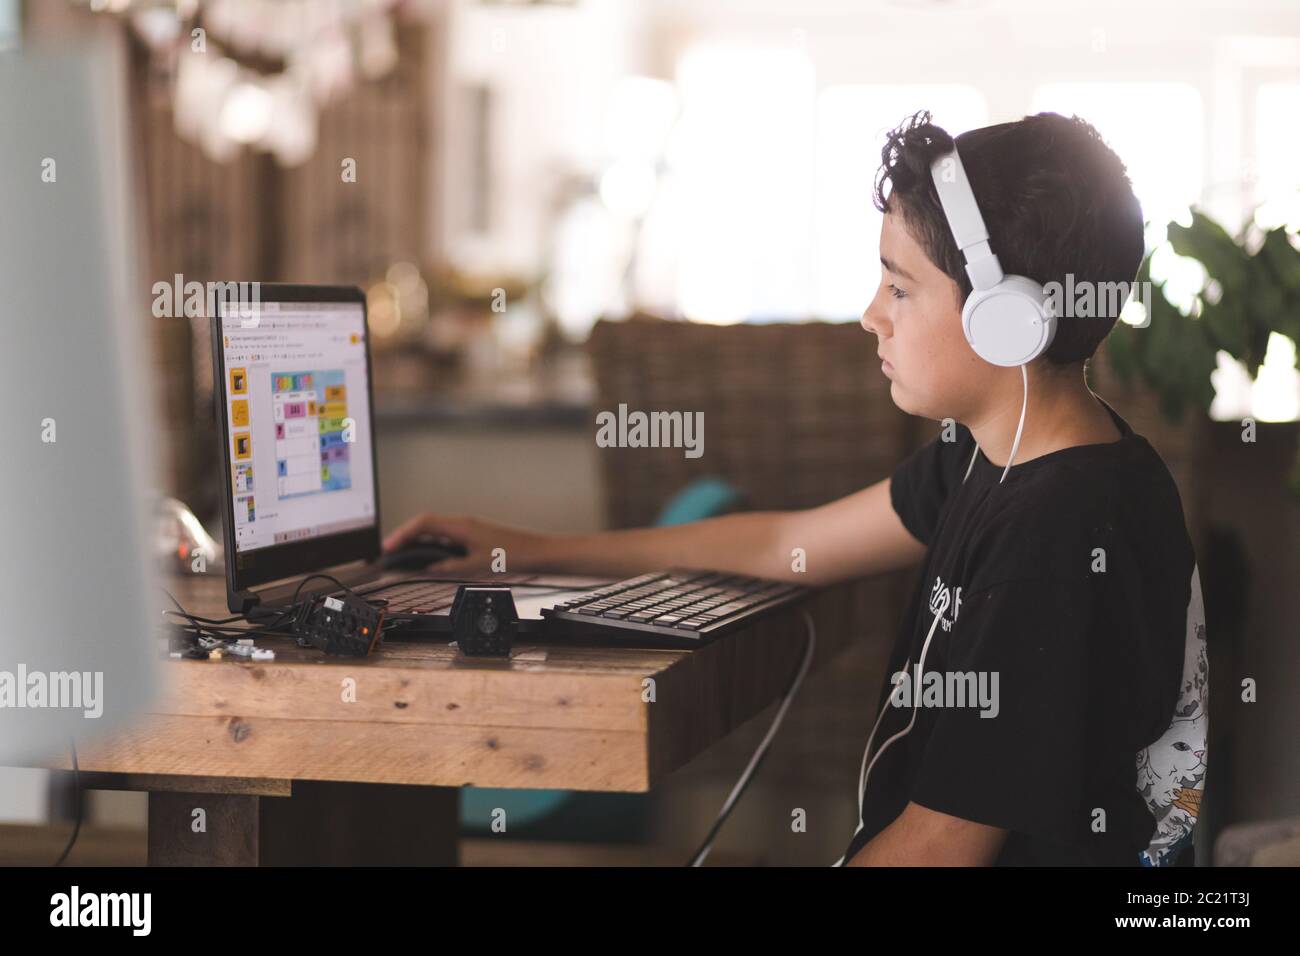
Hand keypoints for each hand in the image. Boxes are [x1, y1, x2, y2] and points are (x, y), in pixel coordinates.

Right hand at [382, 513, 549, 575]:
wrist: (538, 552)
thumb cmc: (514, 555)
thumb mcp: (476, 566)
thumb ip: (449, 567)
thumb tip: (428, 569)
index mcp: (461, 526)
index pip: (423, 524)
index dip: (402, 534)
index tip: (388, 547)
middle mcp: (463, 524)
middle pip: (426, 525)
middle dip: (405, 537)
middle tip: (390, 552)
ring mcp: (469, 529)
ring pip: (436, 531)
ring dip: (418, 541)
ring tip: (404, 556)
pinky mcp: (475, 537)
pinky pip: (447, 537)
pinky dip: (433, 546)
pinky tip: (430, 558)